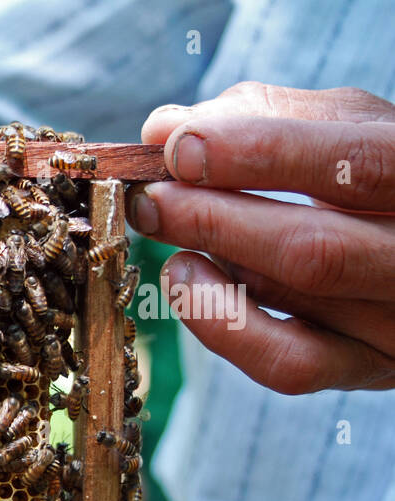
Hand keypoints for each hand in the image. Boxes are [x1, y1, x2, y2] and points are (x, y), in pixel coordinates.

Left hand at [127, 82, 394, 393]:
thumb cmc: (370, 168)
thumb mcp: (342, 126)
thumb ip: (262, 117)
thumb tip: (162, 128)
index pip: (356, 163)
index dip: (260, 152)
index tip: (177, 146)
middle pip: (317, 246)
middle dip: (215, 217)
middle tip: (148, 199)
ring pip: (304, 295)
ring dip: (212, 260)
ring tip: (158, 227)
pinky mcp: (366, 366)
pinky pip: (291, 363)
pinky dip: (225, 326)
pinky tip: (184, 284)